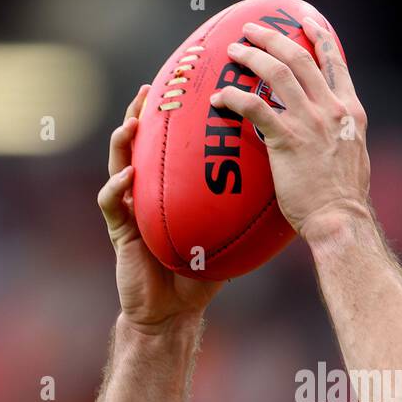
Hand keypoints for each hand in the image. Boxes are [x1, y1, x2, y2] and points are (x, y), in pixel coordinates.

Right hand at [98, 85, 222, 328]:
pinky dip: (117, 188)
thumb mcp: (228, 236)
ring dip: (121, 142)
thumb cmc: (200, 274)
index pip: (170, 147)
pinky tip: (126, 176)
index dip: (175, 120)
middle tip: (151, 90)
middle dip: (141, 115)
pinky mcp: (119, 231)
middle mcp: (146, 192)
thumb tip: (288, 189)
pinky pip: (112, 204)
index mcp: (170, 189)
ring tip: (131, 123)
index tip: (187, 91)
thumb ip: (246, 212)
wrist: (172, 311)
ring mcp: (129, 209)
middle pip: (140, 145)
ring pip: (118, 165)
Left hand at [211, 17, 371, 237]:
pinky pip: (254, 108)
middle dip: (273, 38)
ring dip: (252, 56)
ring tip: (234, 50)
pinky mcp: (286, 139)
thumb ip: (343, 133)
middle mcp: (331, 109)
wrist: (340, 218)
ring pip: (276, 73)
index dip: (318, 38)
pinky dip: (234, 97)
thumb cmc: (344, 197)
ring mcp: (309, 122)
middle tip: (252, 30)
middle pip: (299, 58)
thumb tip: (333, 128)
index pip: (334, 63)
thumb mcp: (354, 154)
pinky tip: (220, 97)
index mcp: (350, 111)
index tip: (306, 22)